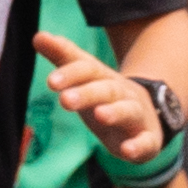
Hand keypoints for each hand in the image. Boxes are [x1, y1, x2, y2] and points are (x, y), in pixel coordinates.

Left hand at [38, 30, 170, 165]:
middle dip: (87, 93)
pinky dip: (138, 146)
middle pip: (106, 89)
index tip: (51, 82)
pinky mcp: (147, 139)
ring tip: (99, 115)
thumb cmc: (106, 96)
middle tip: (65, 100)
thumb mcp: (86, 77)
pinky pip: (145, 142)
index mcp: (103, 78)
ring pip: (128, 111)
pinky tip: (128, 151)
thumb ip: (63, 56)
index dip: (70, 74)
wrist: (149, 115)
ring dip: (115, 113)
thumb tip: (38, 36)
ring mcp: (136, 115)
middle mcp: (122, 93)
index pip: (88, 70)